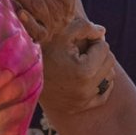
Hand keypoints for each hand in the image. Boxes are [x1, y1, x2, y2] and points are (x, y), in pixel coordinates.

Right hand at [35, 0, 113, 115]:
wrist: (26, 75)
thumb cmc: (45, 50)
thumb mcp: (62, 33)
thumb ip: (85, 27)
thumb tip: (103, 32)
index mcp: (84, 70)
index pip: (104, 47)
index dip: (92, 41)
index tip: (78, 43)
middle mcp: (86, 89)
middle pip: (109, 62)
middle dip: (98, 53)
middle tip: (80, 51)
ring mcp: (84, 101)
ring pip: (109, 78)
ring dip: (99, 67)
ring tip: (81, 63)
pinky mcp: (81, 107)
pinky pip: (104, 93)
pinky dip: (99, 83)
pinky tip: (86, 76)